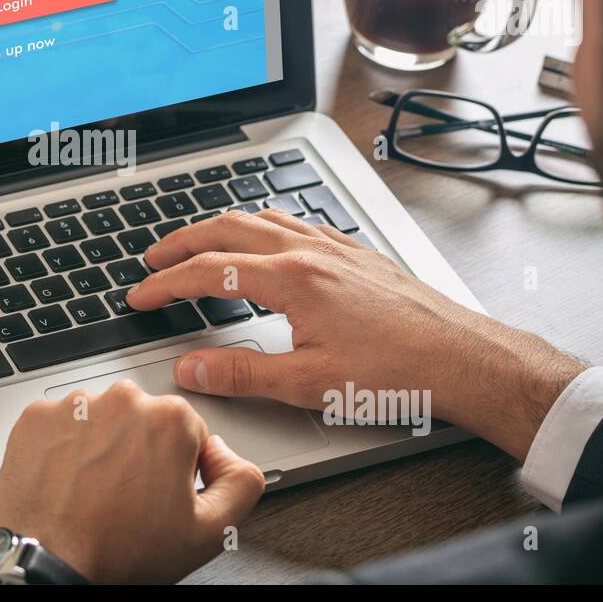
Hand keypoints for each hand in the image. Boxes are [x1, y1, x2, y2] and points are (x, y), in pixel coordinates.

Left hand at [0, 380, 264, 583]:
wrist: (48, 563)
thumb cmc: (118, 550)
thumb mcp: (208, 532)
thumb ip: (241, 483)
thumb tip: (229, 456)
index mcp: (170, 419)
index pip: (189, 433)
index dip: (179, 469)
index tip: (161, 494)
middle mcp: (123, 400)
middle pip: (144, 421)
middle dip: (141, 453)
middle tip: (128, 498)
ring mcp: (75, 405)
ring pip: (101, 420)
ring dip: (102, 447)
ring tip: (93, 492)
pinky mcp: (36, 417)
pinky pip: (61, 424)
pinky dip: (63, 447)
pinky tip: (67, 481)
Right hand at [125, 210, 585, 459]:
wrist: (462, 357)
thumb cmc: (398, 371)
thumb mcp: (308, 384)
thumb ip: (241, 374)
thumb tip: (190, 370)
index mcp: (291, 279)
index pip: (208, 273)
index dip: (165, 284)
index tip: (140, 296)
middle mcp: (310, 251)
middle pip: (227, 228)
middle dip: (182, 241)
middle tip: (153, 258)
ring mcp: (335, 246)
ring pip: (262, 217)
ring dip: (220, 227)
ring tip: (198, 242)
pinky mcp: (356, 252)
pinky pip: (296, 221)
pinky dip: (263, 224)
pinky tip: (268, 238)